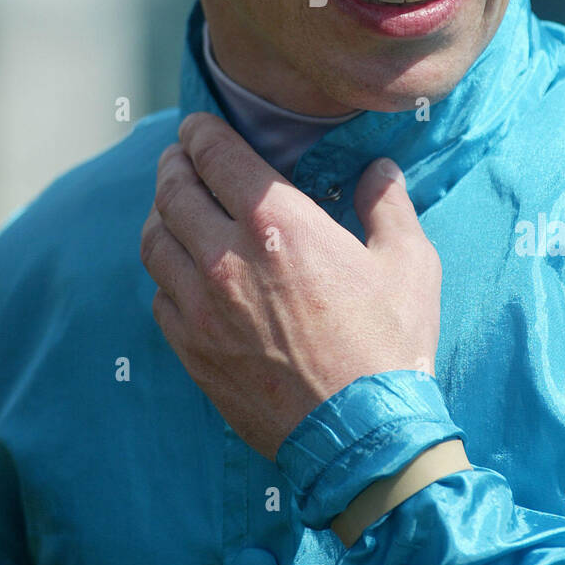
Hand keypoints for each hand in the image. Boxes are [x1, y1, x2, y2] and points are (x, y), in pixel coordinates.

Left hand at [140, 111, 440, 459]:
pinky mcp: (193, 351)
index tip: (198, 127)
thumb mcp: (409, 262)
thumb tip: (379, 169)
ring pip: (155, 242)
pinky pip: (160, 296)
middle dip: (174, 165)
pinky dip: (165, 274)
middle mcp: (226, 257)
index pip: (216, 156)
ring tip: (174, 209)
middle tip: (180, 159)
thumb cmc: (389, 346)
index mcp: (277, 223)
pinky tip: (183, 273)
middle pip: (173, 191)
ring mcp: (202, 307)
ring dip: (161, 215)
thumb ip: (388, 204)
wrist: (361, 438)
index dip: (201, 132)